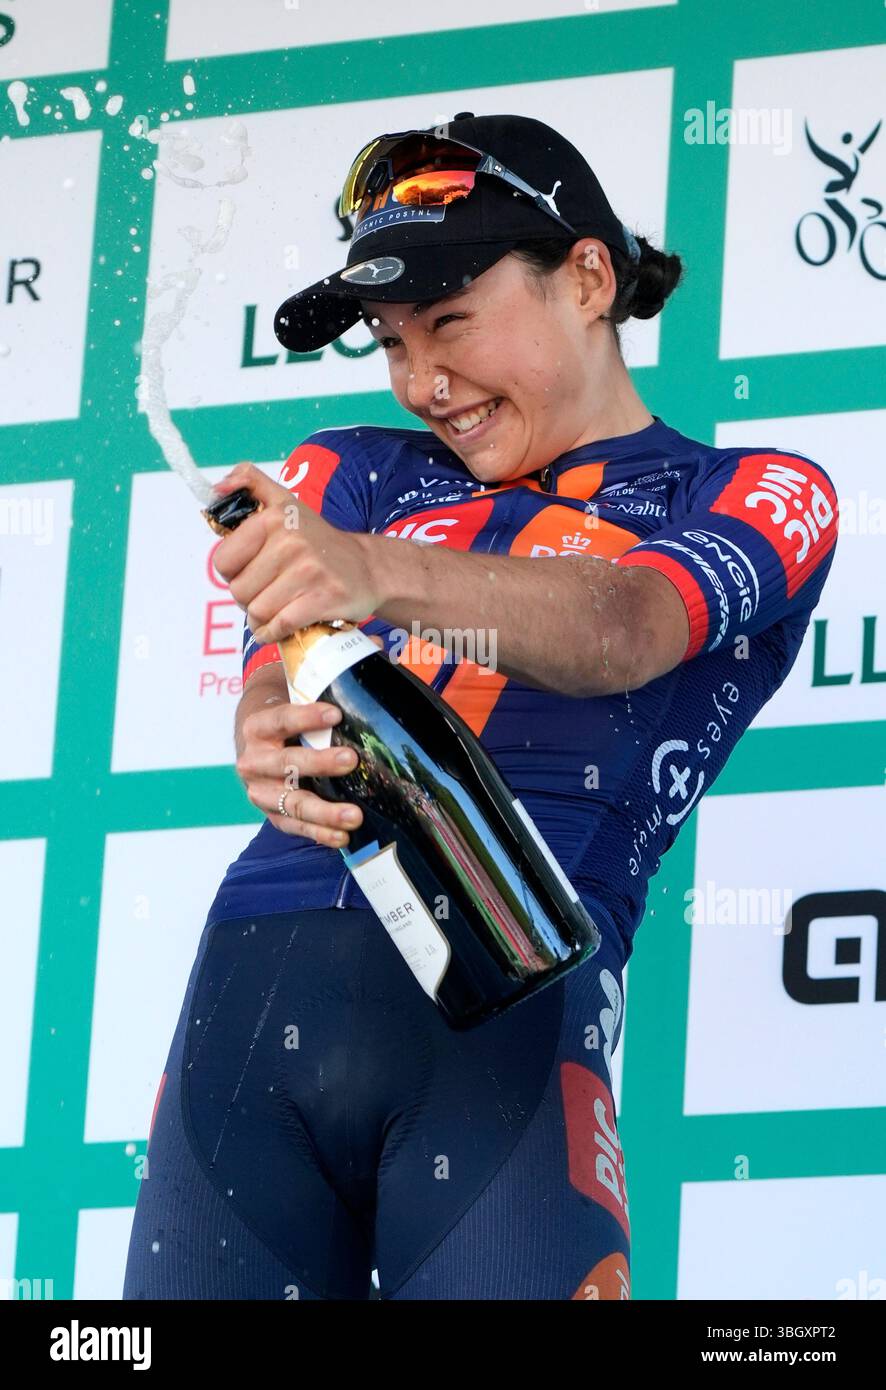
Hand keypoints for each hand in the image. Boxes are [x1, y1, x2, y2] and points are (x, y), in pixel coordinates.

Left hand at [212, 462, 383, 642]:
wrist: (368, 568)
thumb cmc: (320, 541)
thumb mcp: (286, 503)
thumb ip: (251, 484)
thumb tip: (218, 487)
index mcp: (274, 518)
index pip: (223, 561)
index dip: (233, 573)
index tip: (250, 572)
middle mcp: (290, 542)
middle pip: (239, 591)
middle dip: (248, 599)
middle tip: (268, 593)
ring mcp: (308, 572)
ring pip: (257, 611)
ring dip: (262, 619)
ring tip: (277, 609)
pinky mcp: (322, 599)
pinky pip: (280, 625)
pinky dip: (273, 633)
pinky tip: (278, 629)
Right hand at [236, 698, 364, 847]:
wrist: (255, 748)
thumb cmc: (286, 724)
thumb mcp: (290, 704)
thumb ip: (320, 692)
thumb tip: (375, 659)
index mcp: (258, 727)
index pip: (281, 719)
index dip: (307, 716)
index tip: (336, 714)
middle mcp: (254, 761)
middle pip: (287, 763)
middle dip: (320, 762)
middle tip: (351, 759)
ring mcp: (261, 792)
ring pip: (292, 802)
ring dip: (325, 811)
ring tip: (354, 815)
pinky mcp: (272, 815)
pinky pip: (296, 826)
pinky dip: (320, 833)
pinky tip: (342, 836)